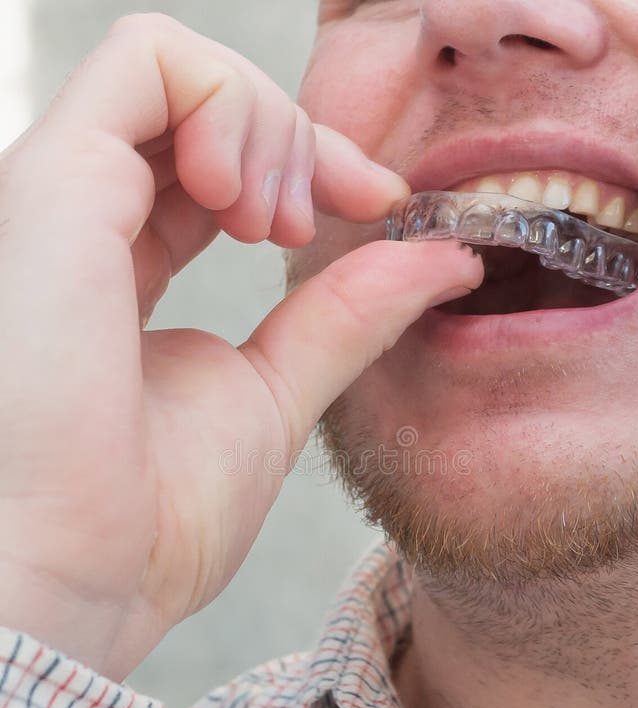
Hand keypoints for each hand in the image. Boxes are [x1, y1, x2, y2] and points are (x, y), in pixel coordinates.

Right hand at [0, 14, 482, 679]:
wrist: (90, 575)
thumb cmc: (155, 514)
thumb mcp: (278, 392)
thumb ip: (347, 315)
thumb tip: (441, 258)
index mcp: (124, 265)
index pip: (218, 165)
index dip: (310, 162)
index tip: (380, 200)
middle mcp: (85, 221)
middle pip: (203, 109)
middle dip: (296, 140)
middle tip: (321, 221)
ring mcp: (64, 196)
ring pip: (176, 69)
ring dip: (267, 125)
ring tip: (280, 220)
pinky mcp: (57, 183)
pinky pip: (148, 63)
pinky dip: (229, 105)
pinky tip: (250, 197)